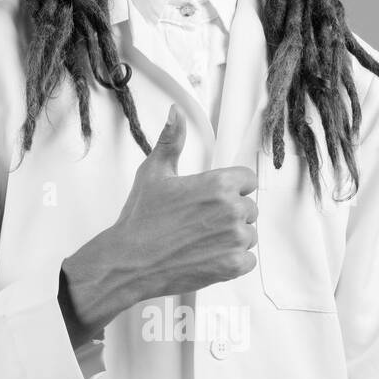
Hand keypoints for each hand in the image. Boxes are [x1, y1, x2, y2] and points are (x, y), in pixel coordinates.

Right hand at [59, 103, 257, 346]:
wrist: (129, 262)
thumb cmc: (141, 219)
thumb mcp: (153, 172)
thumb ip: (171, 140)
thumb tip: (176, 113)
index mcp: (219, 184)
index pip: (247, 180)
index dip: (230, 188)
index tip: (211, 197)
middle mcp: (232, 210)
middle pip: (248, 208)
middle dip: (229, 214)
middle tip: (198, 221)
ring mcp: (235, 239)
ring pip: (249, 234)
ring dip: (231, 238)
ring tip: (200, 239)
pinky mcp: (233, 265)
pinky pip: (247, 260)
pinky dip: (231, 260)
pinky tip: (206, 255)